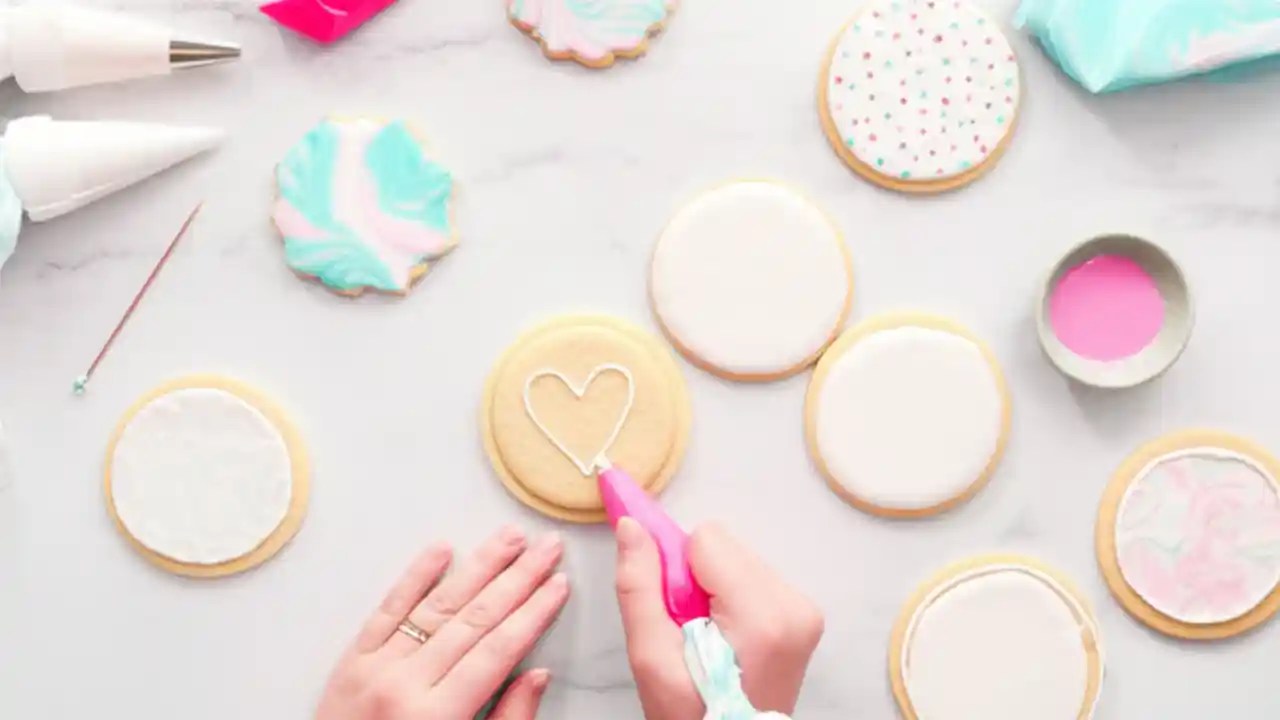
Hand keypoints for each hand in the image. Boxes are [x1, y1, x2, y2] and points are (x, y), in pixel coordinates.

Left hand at [317, 527, 568, 719]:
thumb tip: (538, 675)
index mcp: (437, 717)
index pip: (499, 650)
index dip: (534, 613)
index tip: (559, 585)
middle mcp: (405, 685)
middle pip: (475, 619)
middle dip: (518, 578)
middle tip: (546, 548)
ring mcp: (376, 668)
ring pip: (438, 604)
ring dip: (479, 566)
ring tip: (509, 538)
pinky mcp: (352, 660)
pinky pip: (388, 609)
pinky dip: (415, 576)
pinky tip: (441, 550)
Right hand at [614, 520, 823, 718]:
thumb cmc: (691, 717)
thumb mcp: (651, 660)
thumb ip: (639, 587)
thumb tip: (631, 525)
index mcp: (762, 616)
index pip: (707, 539)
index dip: (677, 569)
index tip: (671, 607)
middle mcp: (794, 605)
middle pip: (725, 545)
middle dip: (696, 579)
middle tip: (688, 629)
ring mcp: (804, 609)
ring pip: (737, 557)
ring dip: (713, 588)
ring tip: (708, 638)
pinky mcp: (804, 613)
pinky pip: (753, 575)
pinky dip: (731, 597)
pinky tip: (727, 637)